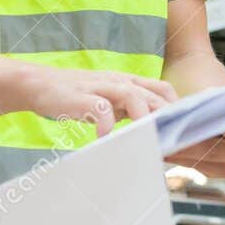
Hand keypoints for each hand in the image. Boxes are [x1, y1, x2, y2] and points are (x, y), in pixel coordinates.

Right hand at [22, 67, 177, 136]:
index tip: (184, 130)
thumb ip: (129, 110)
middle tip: (174, 142)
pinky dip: (107, 123)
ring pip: (131, 96)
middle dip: (166, 118)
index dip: (176, 108)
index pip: (162, 90)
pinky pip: (99, 108)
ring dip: (144, 117)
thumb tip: (152, 131)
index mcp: (128, 82)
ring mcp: (100, 88)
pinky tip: (106, 138)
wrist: (40, 84)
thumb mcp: (109, 100)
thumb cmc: (77, 96)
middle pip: (152, 96)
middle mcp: (118, 82)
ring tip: (150, 140)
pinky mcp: (81, 97)